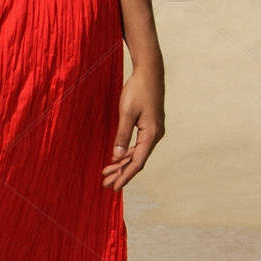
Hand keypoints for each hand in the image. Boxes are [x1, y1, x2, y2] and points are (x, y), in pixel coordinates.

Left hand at [102, 65, 164, 189]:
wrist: (149, 72)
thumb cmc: (137, 90)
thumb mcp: (126, 113)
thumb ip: (121, 135)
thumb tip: (116, 156)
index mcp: (151, 134)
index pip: (137, 162)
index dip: (125, 176)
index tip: (114, 187)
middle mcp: (155, 135)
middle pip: (137, 160)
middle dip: (121, 173)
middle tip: (105, 184)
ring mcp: (153, 131)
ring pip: (137, 154)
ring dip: (122, 164)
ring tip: (106, 174)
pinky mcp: (149, 126)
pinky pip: (137, 145)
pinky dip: (126, 153)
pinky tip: (116, 159)